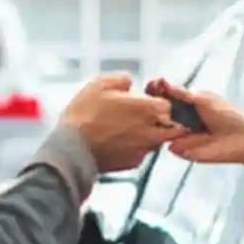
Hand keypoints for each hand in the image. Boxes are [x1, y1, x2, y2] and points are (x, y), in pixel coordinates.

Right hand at [59, 73, 188, 171]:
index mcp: (146, 109)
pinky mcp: (132, 163)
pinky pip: (141, 152)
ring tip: (130, 127)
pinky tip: (119, 140)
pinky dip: (135, 146)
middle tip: (148, 114)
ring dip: (150, 133)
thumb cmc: (86, 114)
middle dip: (163, 120)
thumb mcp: (100, 84)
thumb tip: (129, 83)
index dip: (160, 100)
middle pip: (171, 127)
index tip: (150, 98)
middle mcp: (150, 131)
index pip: (170, 105)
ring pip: (157, 141)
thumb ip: (122, 80)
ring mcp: (142, 149)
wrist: (72, 148)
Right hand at [144, 78, 243, 163]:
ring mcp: (181, 136)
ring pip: (162, 131)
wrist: (242, 138)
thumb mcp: (203, 99)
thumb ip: (182, 93)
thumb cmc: (228, 116)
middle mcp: (181, 120)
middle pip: (160, 114)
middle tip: (151, 103)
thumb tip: (164, 82)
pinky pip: (171, 147)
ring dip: (161, 126)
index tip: (149, 87)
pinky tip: (177, 135)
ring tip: (167, 120)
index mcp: (187, 104)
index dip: (156, 93)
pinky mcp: (184, 151)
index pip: (165, 98)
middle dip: (154, 109)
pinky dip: (172, 142)